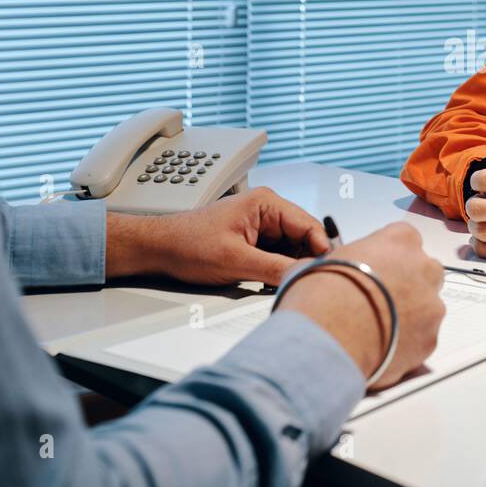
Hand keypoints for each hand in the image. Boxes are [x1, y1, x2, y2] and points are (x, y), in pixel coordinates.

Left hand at [105, 186, 330, 285]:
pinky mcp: (254, 240)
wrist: (159, 249)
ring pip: (293, 249)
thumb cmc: (187, 244)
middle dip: (305, 261)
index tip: (326, 272)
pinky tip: (272, 281)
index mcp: (266, 203)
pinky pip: (278, 255)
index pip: (310, 226)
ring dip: (291, 267)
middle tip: (305, 283)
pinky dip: (279, 269)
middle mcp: (267, 210)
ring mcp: (261, 225)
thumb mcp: (235, 261)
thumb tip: (304, 275)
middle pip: (305, 238)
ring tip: (284, 283)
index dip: (321, 250)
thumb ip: (274, 268)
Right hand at [277, 222, 445, 389]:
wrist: (327, 340)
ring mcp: (431, 304)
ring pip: (427, 307)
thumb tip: (322, 269)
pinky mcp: (431, 339)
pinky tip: (382, 347)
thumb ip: (336, 261)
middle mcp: (423, 268)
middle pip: (424, 272)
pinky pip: (422, 339)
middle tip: (378, 300)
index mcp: (399, 240)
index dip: (388, 257)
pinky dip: (407, 343)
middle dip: (407, 284)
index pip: (405, 238)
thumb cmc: (322, 298)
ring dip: (408, 315)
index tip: (376, 269)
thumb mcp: (319, 263)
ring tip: (377, 328)